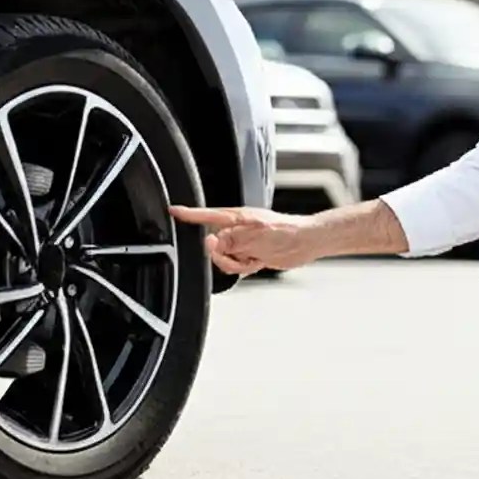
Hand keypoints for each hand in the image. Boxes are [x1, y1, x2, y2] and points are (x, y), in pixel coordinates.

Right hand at [168, 205, 320, 274]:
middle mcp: (238, 229)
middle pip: (213, 245)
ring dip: (236, 263)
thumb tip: (212, 243)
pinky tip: (258, 262)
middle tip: (241, 255)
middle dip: (223, 256)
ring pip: (224, 258)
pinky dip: (244, 267)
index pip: (206, 216)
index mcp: (237, 218)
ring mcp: (244, 241)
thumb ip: (232, 240)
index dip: (189, 215)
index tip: (172, 211)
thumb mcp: (256, 236)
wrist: (306, 243)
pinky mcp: (250, 253)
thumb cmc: (287, 232)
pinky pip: (236, 265)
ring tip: (253, 259)